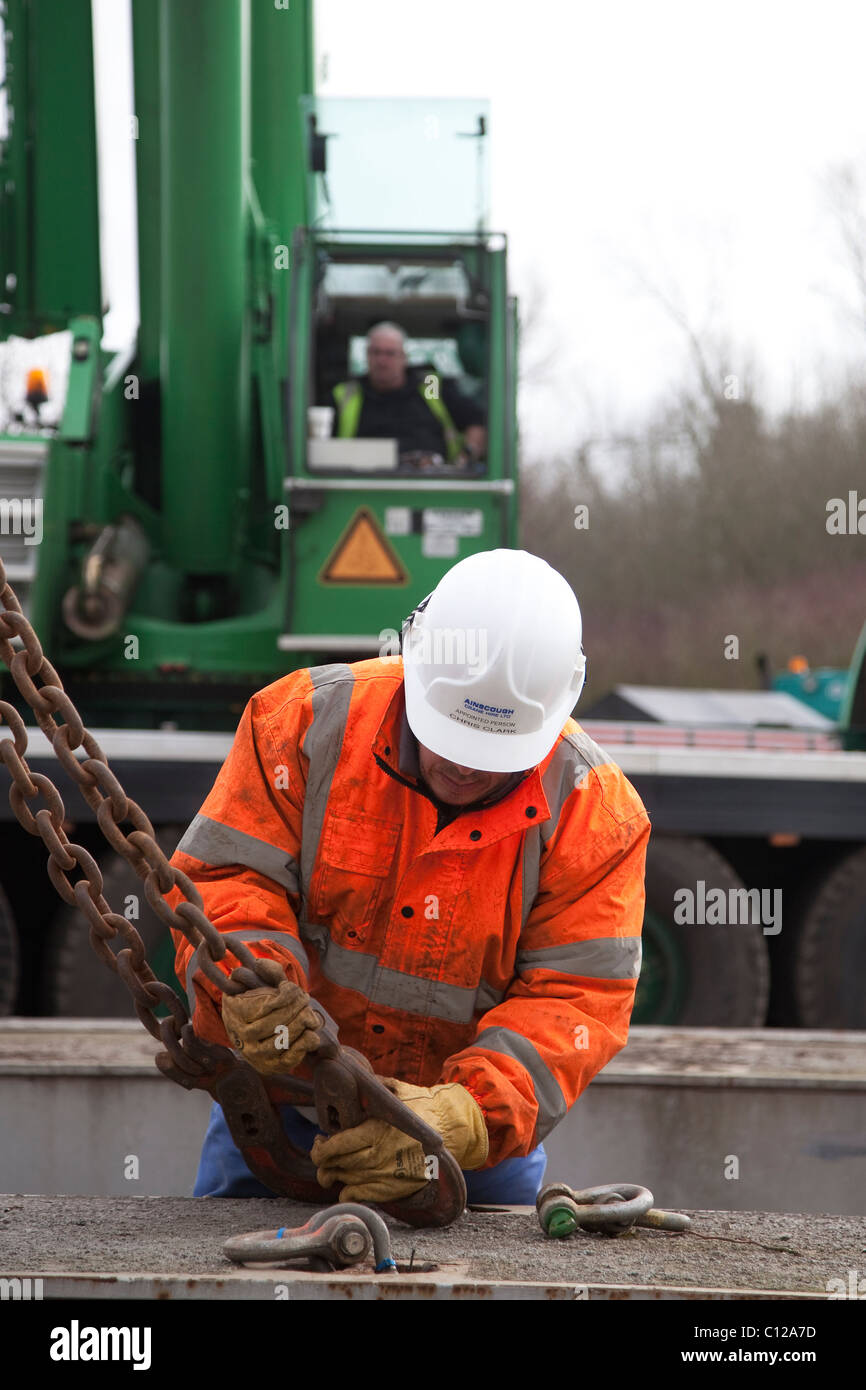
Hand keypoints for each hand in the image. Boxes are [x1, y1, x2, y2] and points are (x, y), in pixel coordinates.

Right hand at [221, 965, 320, 1075]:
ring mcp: (254, 1054)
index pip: (266, 1004)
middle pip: (276, 1022)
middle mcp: (241, 1036)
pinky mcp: (269, 1067)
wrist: (254, 1028)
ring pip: (283, 1039)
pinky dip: (304, 1044)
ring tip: (309, 1013)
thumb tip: (263, 965)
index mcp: (234, 1012)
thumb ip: (267, 970)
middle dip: (297, 1007)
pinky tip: (310, 1032)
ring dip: (302, 1024)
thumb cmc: (259, 999)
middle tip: (305, 998)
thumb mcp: (259, 981)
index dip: (286, 995)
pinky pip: (289, 1058)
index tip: (291, 987)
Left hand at [310, 1077, 487, 1202]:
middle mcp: (379, 1155)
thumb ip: (373, 1088)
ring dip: (333, 1175)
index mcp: (377, 1130)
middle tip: (322, 1155)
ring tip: (331, 1169)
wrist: (450, 1128)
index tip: (319, 1142)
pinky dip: (346, 1192)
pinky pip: (359, 1195)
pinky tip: (346, 1183)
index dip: (321, 1148)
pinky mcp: (392, 1188)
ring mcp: (386, 1174)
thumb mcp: (397, 1090)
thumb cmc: (421, 1106)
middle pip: (337, 1165)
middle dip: (323, 1161)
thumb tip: (351, 1080)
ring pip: (345, 1180)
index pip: (337, 1145)